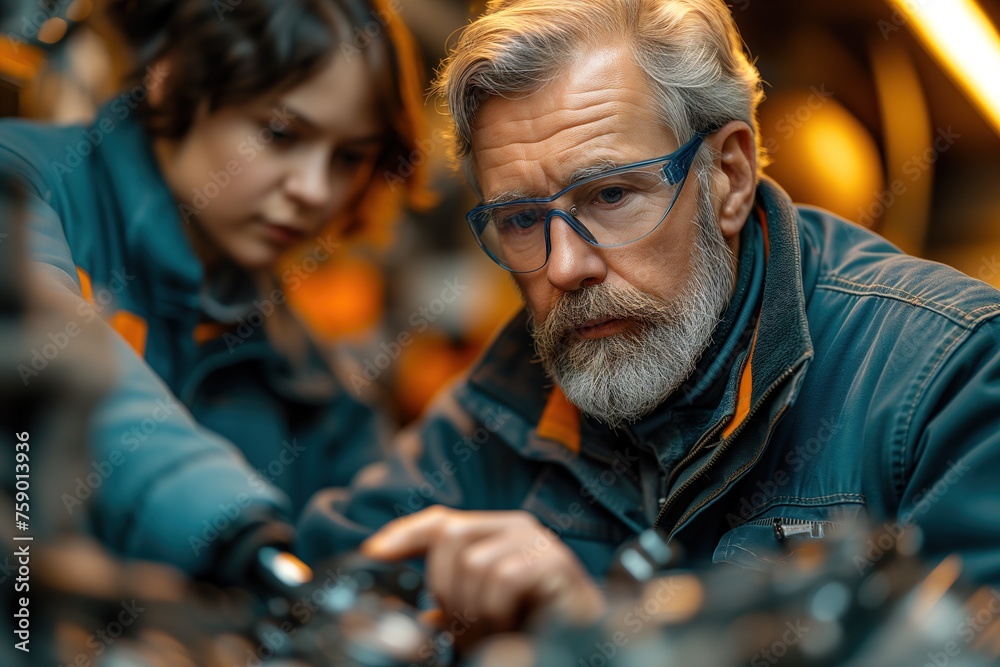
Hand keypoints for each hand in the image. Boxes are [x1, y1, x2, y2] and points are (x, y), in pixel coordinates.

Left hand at [361, 506, 604, 641]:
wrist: (583, 637)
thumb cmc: (530, 625)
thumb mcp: (478, 611)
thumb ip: (446, 604)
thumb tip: (403, 612)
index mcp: (493, 531)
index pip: (438, 521)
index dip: (402, 536)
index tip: (372, 555)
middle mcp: (514, 526)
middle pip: (449, 537)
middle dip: (445, 588)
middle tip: (464, 623)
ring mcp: (536, 539)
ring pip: (472, 563)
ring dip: (474, 610)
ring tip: (493, 629)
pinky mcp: (554, 560)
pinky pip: (502, 578)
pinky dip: (497, 611)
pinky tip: (512, 623)